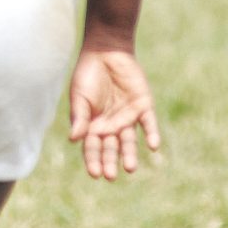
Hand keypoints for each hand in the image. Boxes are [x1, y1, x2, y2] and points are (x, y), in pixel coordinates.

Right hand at [68, 45, 161, 181]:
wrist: (106, 51)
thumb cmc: (88, 74)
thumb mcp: (79, 96)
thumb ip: (80, 118)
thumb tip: (74, 139)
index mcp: (93, 125)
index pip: (93, 148)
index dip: (93, 160)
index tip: (95, 173)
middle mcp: (111, 126)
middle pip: (111, 148)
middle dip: (110, 162)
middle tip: (111, 175)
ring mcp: (128, 117)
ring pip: (130, 141)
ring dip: (130, 154)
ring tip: (130, 168)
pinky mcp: (143, 107)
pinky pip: (149, 124)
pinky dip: (151, 134)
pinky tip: (153, 146)